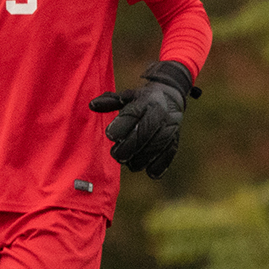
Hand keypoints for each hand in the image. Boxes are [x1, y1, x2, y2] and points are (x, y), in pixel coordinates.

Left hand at [88, 59, 197, 178]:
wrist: (171, 99)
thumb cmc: (141, 100)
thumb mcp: (126, 96)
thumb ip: (109, 102)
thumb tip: (92, 105)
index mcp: (146, 101)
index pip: (133, 114)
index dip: (122, 125)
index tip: (110, 135)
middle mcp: (161, 114)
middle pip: (145, 131)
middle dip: (130, 146)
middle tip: (116, 155)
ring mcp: (170, 127)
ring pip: (158, 145)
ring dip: (143, 157)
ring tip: (129, 163)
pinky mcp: (175, 139)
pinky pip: (170, 153)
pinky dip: (161, 164)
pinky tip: (150, 172)